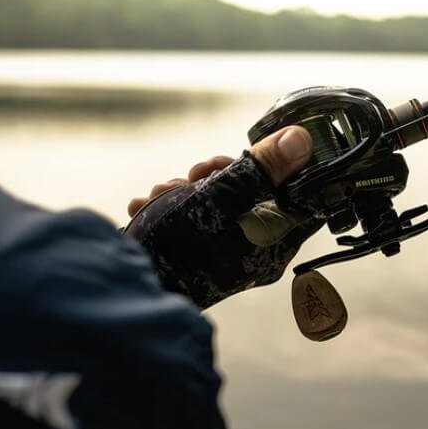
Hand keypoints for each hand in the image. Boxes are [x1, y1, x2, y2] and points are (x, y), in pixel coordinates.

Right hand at [124, 126, 323, 308]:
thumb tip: (302, 141)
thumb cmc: (177, 247)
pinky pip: (194, 219)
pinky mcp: (196, 255)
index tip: (251, 154)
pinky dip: (170, 207)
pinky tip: (145, 206)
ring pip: (216, 202)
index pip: (297, 195)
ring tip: (160, 195)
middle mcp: (254, 251)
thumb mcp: (224, 194)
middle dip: (216, 175)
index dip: (278, 168)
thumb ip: (264, 166)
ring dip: (185, 189)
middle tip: (195, 174)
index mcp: (274, 241)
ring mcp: (225, 255)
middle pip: (252, 193)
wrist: (125, 287)